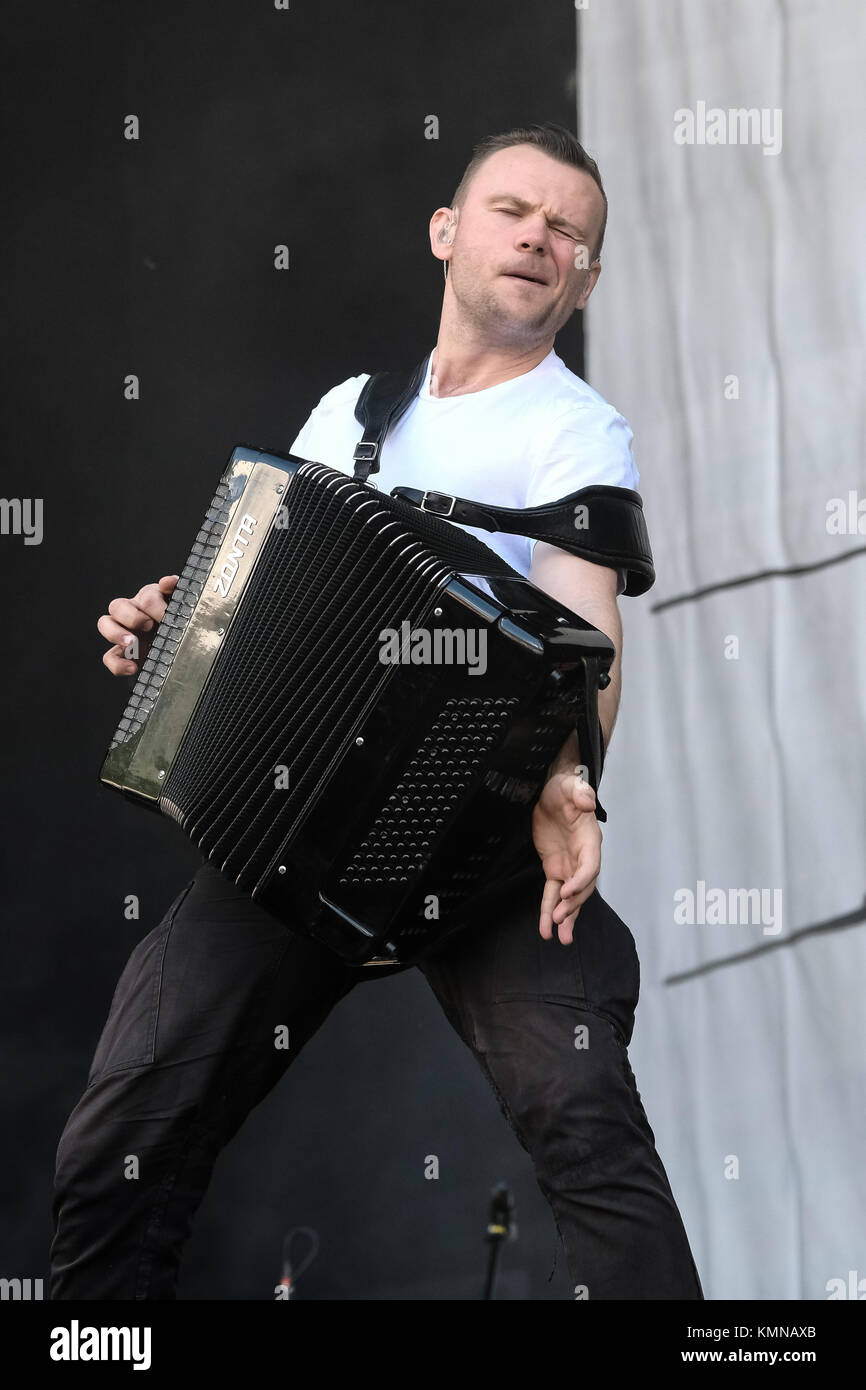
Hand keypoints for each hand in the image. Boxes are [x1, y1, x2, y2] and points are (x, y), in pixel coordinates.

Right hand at [97, 574, 178, 675]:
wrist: (187, 649)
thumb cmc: (185, 624)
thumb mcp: (185, 607)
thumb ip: (178, 591)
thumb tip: (167, 582)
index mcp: (150, 599)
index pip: (146, 596)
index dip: (155, 606)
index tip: (167, 617)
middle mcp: (133, 613)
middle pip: (117, 605)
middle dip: (132, 616)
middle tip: (148, 626)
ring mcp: (125, 632)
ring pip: (105, 624)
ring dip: (115, 633)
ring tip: (132, 643)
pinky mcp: (123, 654)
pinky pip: (109, 657)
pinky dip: (117, 664)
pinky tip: (133, 668)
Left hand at [531, 770, 600, 943]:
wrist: (550, 793)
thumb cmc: (563, 789)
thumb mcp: (569, 785)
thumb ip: (579, 792)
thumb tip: (587, 801)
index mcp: (590, 840)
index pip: (590, 866)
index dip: (581, 881)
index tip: (567, 891)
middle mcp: (583, 857)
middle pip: (582, 887)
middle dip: (573, 904)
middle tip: (560, 918)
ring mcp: (569, 866)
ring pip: (569, 897)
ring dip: (565, 917)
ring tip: (560, 937)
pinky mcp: (554, 870)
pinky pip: (552, 894)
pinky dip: (549, 911)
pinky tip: (547, 929)